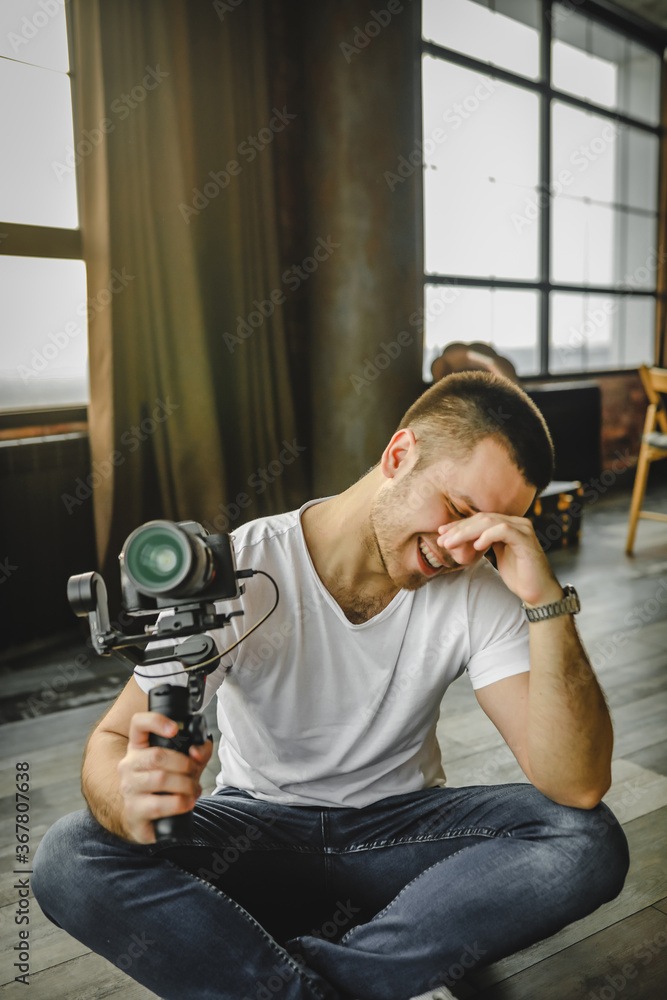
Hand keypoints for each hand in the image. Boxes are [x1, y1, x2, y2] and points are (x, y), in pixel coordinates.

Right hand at [117, 711, 213, 843]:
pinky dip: (180, 803)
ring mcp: (128, 788)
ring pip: (160, 779)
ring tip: (193, 790)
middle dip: (185, 764)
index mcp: (139, 747)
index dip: (156, 721)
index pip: (138, 724)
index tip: (175, 729)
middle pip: (157, 755)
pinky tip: (187, 802)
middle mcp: (129, 765)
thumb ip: (199, 751)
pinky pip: (159, 804)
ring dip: (185, 784)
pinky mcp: (133, 811)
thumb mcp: (186, 763)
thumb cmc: (168, 786)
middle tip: (194, 773)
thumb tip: (197, 752)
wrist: (149, 819)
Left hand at [437, 513, 562, 606]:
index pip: (480, 519)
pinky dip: (487, 536)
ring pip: (490, 522)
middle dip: (459, 529)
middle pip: (482, 518)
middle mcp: (517, 522)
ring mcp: (523, 529)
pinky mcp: (526, 540)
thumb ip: (482, 543)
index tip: (442, 533)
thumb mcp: (496, 555)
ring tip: (451, 543)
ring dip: (467, 532)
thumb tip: (457, 538)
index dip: (459, 525)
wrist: (538, 592)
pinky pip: (504, 530)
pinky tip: (476, 546)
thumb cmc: (518, 575)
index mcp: (509, 524)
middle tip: (442, 539)